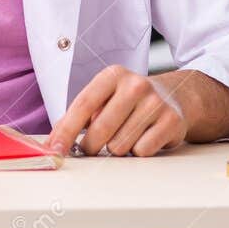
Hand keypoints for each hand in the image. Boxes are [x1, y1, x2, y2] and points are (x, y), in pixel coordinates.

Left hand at [45, 65, 187, 156]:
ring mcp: (155, 102)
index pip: (83, 105)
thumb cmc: (130, 101)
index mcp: (113, 75)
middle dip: (91, 146)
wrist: (175, 95)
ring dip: (118, 148)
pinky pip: (142, 151)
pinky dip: (138, 151)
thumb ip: (77, 116)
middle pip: (100, 131)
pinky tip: (145, 136)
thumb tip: (53, 142)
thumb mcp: (104, 98)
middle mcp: (136, 85)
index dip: (66, 130)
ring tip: (127, 134)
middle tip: (95, 145)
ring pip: (119, 146)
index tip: (54, 150)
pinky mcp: (171, 121)